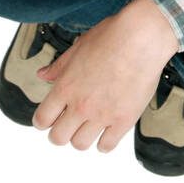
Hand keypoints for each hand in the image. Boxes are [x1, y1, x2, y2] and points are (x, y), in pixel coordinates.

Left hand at [32, 0, 178, 153]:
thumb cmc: (111, 36)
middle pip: (57, 138)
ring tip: (87, 127)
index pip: (42, 119)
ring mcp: (102, 115)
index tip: (48, 119)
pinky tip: (106, 131)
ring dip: (80, 138)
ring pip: (80, 145)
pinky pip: (106, 145)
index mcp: (65, 86)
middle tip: (66, 125)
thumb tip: (42, 75)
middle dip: (59, 133)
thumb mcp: (78, 47)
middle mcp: (81, 105)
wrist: (142, 37)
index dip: (42, 121)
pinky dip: (104, 142)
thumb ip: (58, 66)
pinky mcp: (123, 120)